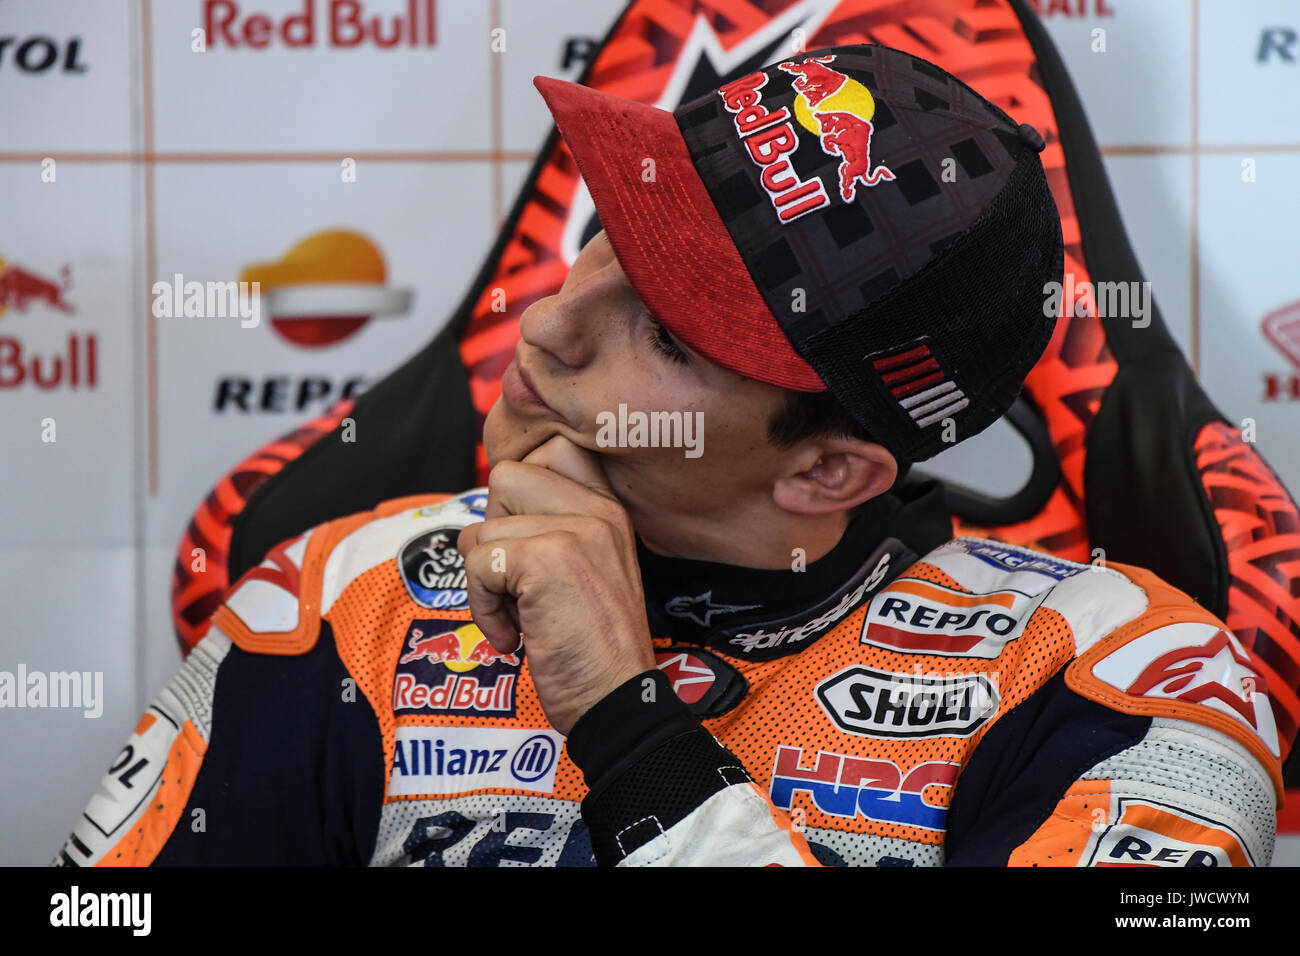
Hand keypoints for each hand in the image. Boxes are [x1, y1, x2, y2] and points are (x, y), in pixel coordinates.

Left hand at [457, 435, 655, 734]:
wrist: (619, 703)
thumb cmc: (594, 653)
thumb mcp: (587, 575)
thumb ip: (553, 534)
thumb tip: (486, 522)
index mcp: (610, 510)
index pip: (554, 446)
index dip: (519, 490)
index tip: (520, 542)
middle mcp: (598, 510)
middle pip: (506, 476)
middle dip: (495, 532)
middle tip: (519, 582)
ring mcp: (575, 530)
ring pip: (482, 527)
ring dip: (485, 582)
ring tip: (521, 617)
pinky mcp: (547, 559)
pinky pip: (478, 564)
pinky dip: (483, 608)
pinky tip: (516, 637)